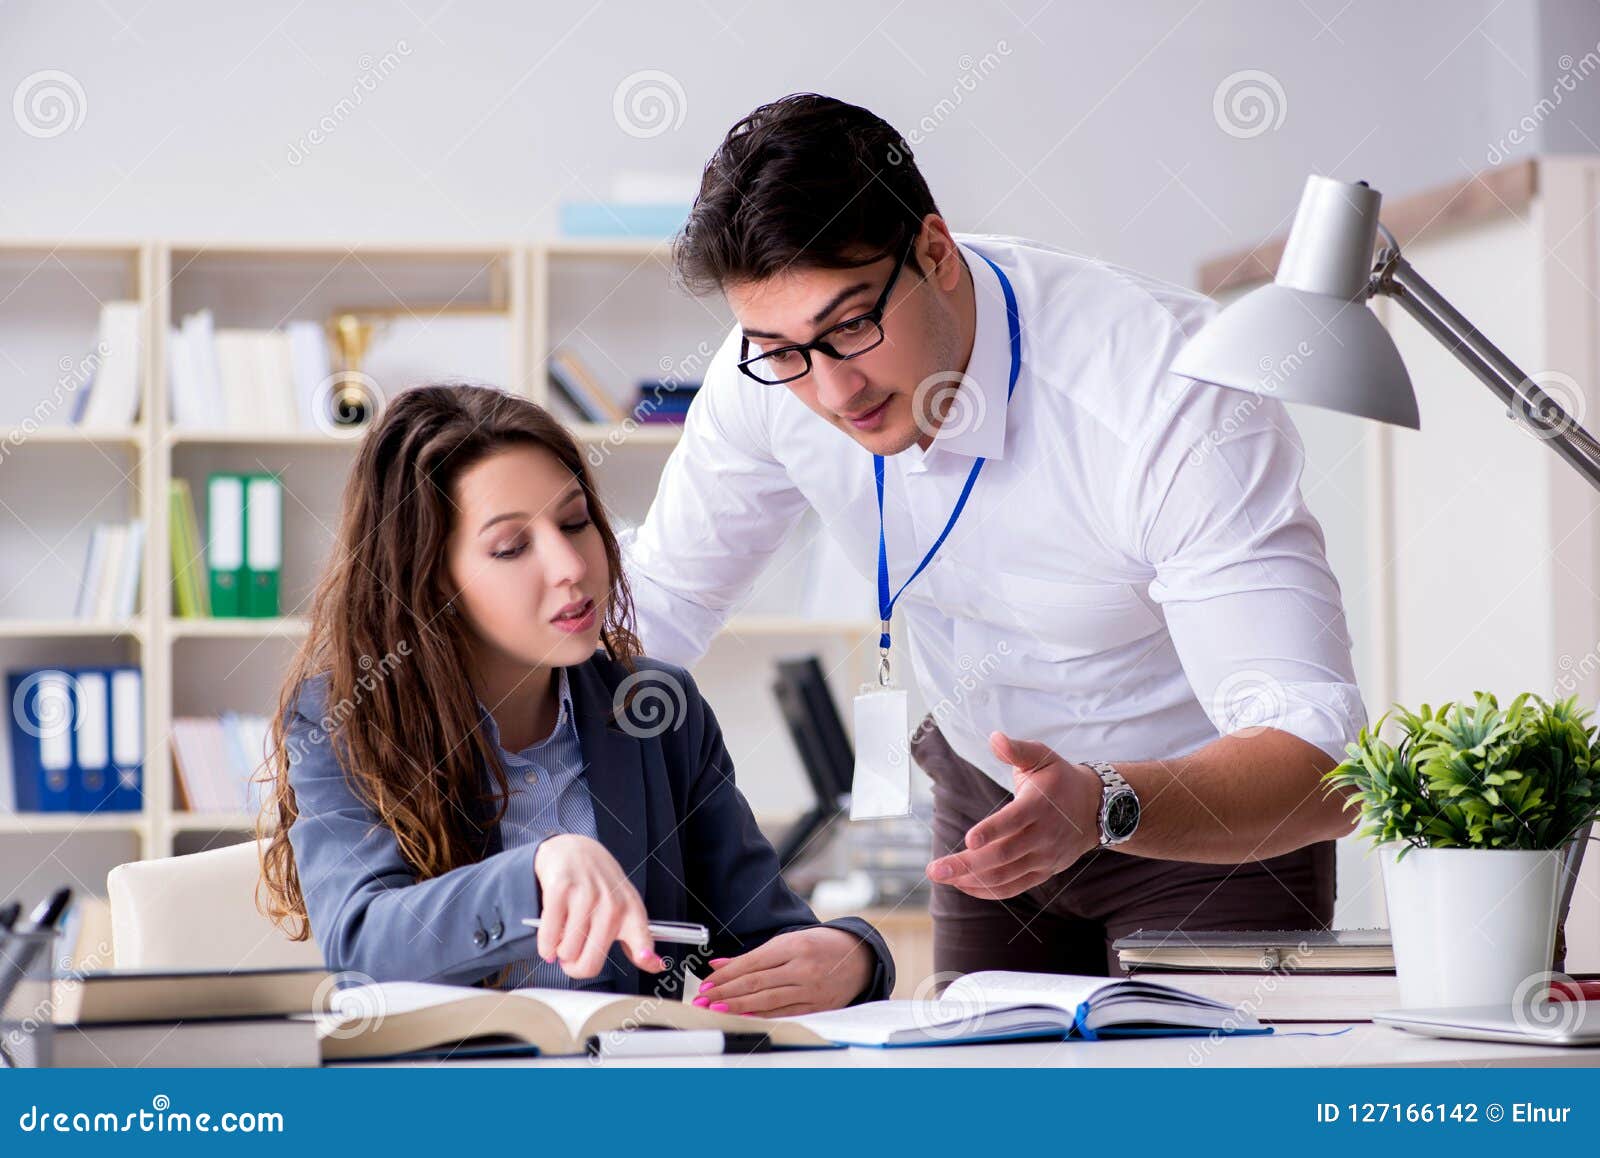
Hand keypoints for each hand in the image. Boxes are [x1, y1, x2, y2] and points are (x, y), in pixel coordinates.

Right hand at [533, 834, 663, 978]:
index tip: (646, 959)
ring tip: (564, 935)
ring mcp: (586, 894)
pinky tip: (550, 937)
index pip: (642, 937)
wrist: (573, 850)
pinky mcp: (560, 889)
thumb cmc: (600, 885)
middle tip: (572, 956)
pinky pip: (548, 937)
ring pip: (567, 952)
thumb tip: (657, 966)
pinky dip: (545, 945)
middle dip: (575, 967)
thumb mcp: (626, 908)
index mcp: (631, 910)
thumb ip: (638, 940)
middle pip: (590, 963)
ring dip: (559, 951)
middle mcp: (611, 902)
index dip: (644, 954)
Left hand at [692, 927, 873, 1016]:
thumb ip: (754, 955)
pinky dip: (761, 1016)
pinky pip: (784, 1014)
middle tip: (704, 999)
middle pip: (756, 983)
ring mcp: (811, 990)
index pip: (752, 963)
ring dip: (738, 1007)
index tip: (708, 983)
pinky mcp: (818, 1006)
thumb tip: (720, 964)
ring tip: (717, 1009)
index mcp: (795, 946)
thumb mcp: (789, 941)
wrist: (859, 956)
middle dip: (726, 993)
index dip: (727, 975)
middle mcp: (803, 968)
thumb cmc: (821, 945)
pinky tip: (744, 1017)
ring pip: (768, 1001)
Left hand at [924, 731, 1102, 899]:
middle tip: (934, 869)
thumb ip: (1017, 749)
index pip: (1014, 821)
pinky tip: (963, 884)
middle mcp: (1043, 835)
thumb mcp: (1042, 756)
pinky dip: (987, 890)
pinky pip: (1013, 887)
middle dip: (966, 864)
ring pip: (1005, 875)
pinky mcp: (1043, 872)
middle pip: (1003, 855)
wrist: (1096, 809)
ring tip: (941, 876)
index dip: (991, 831)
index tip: (968, 839)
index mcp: (1040, 805)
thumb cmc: (1059, 779)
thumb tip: (994, 738)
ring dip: (971, 880)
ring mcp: (1044, 857)